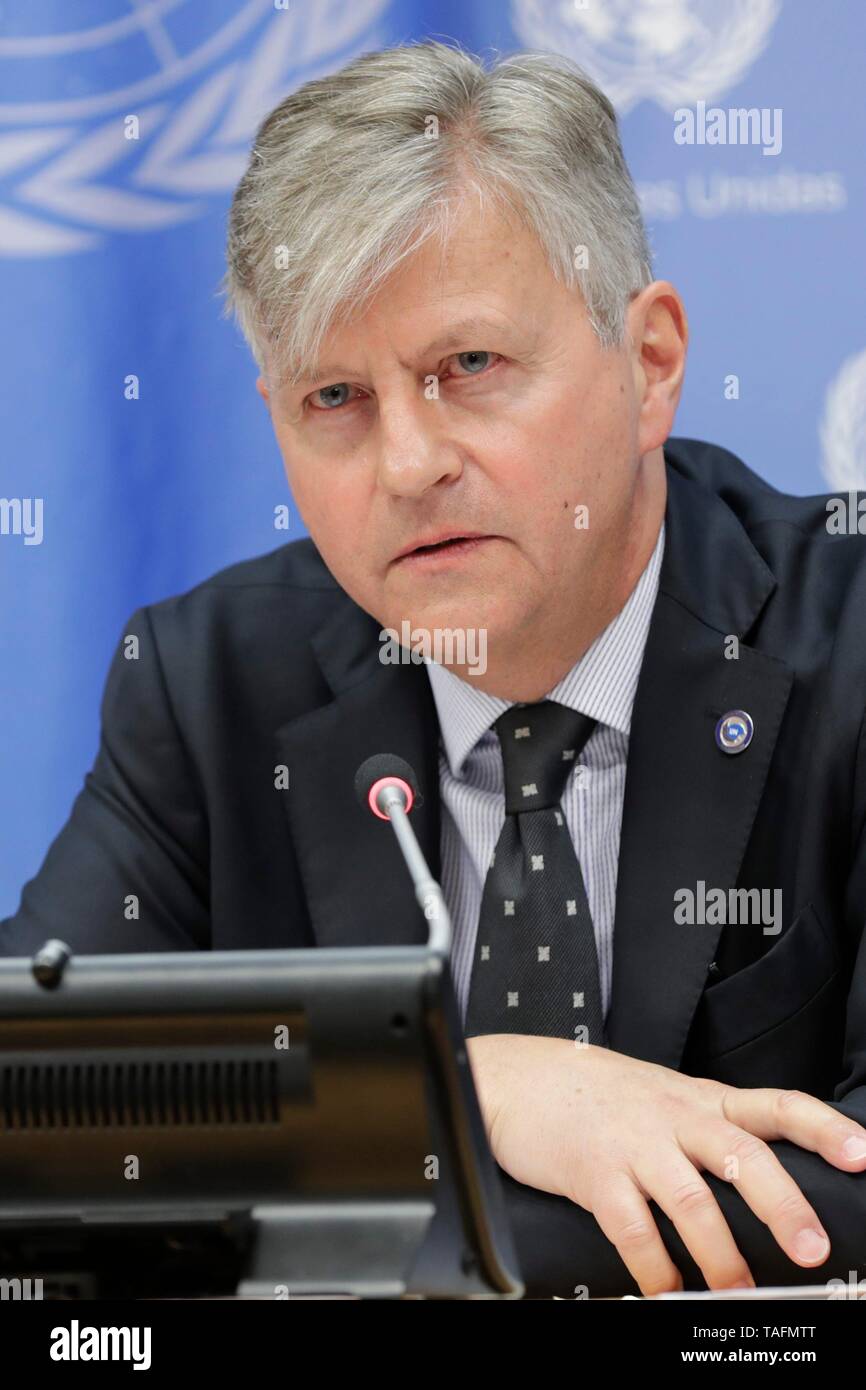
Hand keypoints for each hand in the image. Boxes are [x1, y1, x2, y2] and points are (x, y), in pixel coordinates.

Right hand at [465, 1034, 865, 1294]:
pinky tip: (664, 1289)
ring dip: (720, 1254)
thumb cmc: (596, 1096)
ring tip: (737, 1294)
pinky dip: (654, 1268)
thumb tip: (766, 1190)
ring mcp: (634, 1144)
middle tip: (810, 1249)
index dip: (822, 1128)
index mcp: (701, 1100)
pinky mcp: (594, 1172)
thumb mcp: (662, 1099)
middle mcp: (674, 1117)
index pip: (775, 1105)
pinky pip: (633, 1229)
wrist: (518, 1078)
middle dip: (781, 1206)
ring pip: (692, 1199)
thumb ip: (708, 1133)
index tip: (862, 1154)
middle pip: (742, 1155)